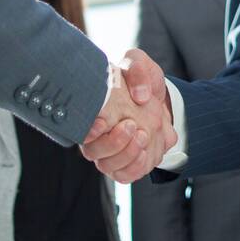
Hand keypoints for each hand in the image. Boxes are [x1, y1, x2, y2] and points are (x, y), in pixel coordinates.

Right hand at [81, 48, 175, 183]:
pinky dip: (135, 167)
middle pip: (93, 152)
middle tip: (131, 125)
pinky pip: (125, 175)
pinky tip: (145, 152)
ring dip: (126, 154)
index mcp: (93, 112)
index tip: (103, 122)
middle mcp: (97, 136)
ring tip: (143, 135)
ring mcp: (112, 152)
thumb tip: (140, 95)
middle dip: (112, 143)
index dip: (88, 131)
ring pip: (108, 167)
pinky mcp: (128, 163)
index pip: (79, 128)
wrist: (160, 99)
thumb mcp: (141, 65)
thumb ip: (138, 69)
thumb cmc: (142, 81)